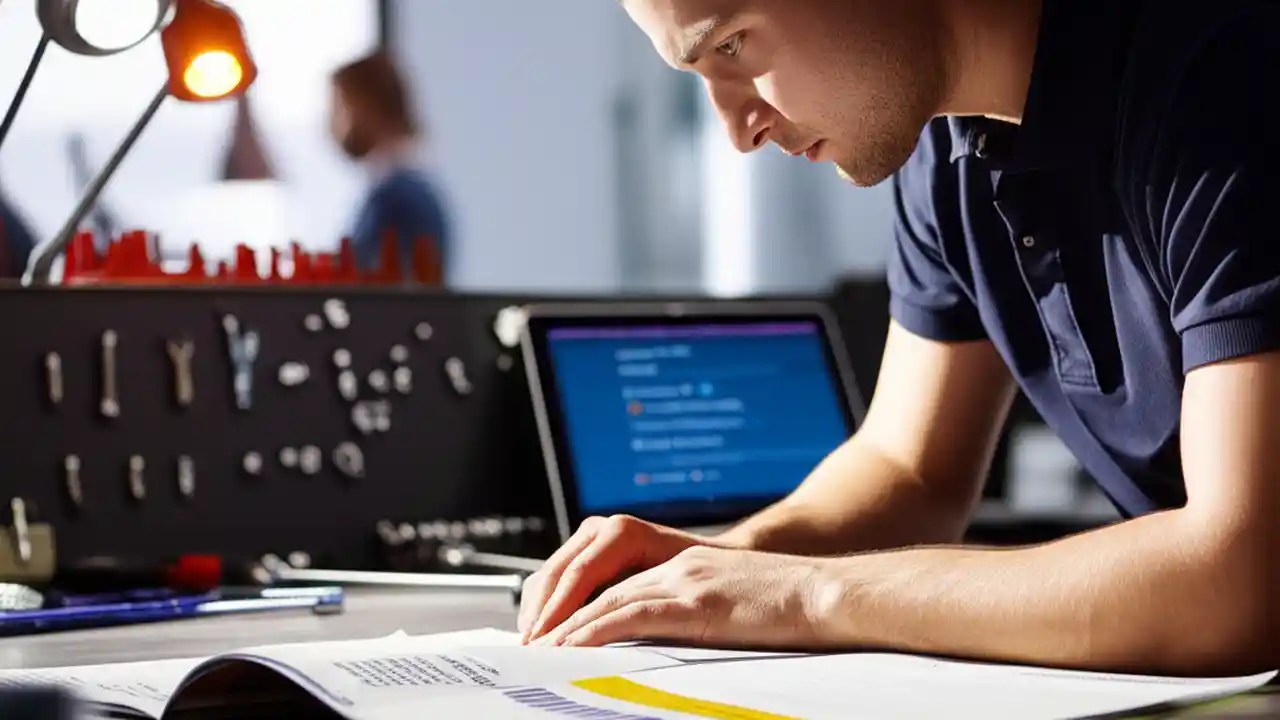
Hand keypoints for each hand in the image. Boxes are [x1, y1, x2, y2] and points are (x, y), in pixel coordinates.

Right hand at [519, 515, 730, 642]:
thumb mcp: (673, 587)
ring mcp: (588, 539)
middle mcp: (600, 530)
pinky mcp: (581, 553)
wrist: (712, 559)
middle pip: (556, 574)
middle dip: (541, 614)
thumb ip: (635, 603)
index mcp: (621, 533)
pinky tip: (542, 631)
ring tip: (532, 644)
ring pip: (548, 576)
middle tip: (530, 648)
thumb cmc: (699, 575)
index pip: (579, 574)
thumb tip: (602, 630)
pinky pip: (552, 578)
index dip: (559, 609)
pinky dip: (544, 605)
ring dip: (537, 611)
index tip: (546, 639)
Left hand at [532, 546, 829, 648]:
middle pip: (599, 581)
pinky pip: (630, 615)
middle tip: (529, 640)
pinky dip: (594, 632)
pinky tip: (572, 648)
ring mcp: (685, 580)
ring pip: (606, 598)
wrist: (830, 592)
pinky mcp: (696, 602)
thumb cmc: (793, 607)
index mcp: (685, 564)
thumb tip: (670, 641)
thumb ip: (698, 614)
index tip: (549, 628)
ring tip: (537, 650)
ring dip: (565, 625)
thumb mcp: (734, 606)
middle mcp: (678, 565)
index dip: (575, 600)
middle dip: (556, 610)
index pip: (614, 578)